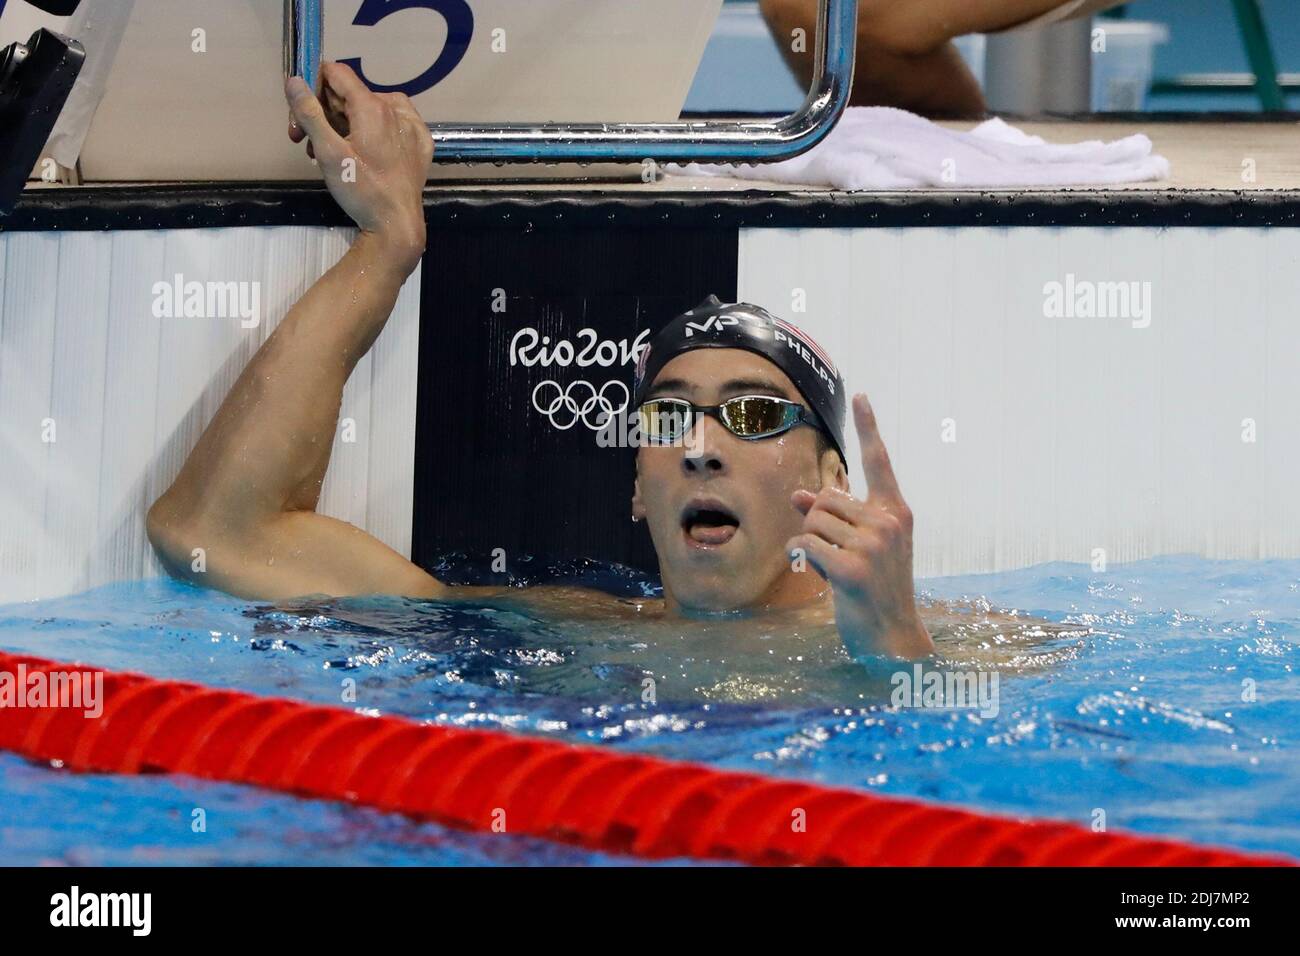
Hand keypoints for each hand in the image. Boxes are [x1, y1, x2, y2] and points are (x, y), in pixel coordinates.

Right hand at [285, 63, 432, 269]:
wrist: (396, 225)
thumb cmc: (361, 190)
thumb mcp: (328, 152)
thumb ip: (309, 113)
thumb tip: (294, 80)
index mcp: (373, 106)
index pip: (336, 73)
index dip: (314, 88)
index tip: (303, 113)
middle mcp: (396, 109)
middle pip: (352, 94)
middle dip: (326, 114)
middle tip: (308, 143)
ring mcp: (412, 126)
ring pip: (371, 109)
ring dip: (347, 125)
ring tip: (333, 154)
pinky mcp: (421, 143)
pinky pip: (393, 124)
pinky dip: (375, 132)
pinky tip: (366, 153)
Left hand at [787, 393, 934, 659]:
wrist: (892, 638)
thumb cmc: (874, 590)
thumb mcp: (858, 547)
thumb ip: (834, 519)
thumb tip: (799, 495)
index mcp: (896, 512)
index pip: (880, 462)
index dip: (869, 427)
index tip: (860, 395)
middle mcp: (888, 522)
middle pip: (824, 499)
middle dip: (816, 525)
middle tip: (836, 556)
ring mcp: (873, 545)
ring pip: (811, 523)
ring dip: (810, 546)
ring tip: (835, 570)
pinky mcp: (852, 569)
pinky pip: (804, 546)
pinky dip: (803, 561)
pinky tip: (823, 578)